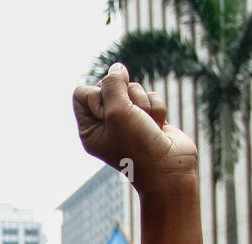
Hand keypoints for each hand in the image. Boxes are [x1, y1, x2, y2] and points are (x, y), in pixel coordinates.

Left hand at [72, 62, 196, 191]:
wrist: (169, 168)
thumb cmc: (138, 146)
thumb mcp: (118, 112)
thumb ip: (112, 84)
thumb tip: (116, 67)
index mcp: (89, 129)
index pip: (81, 93)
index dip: (97, 96)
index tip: (110, 113)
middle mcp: (106, 124)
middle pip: (109, 86)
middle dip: (125, 98)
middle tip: (132, 119)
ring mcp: (129, 120)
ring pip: (133, 89)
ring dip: (143, 105)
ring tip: (147, 125)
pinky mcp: (149, 117)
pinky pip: (151, 95)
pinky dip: (157, 109)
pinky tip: (159, 127)